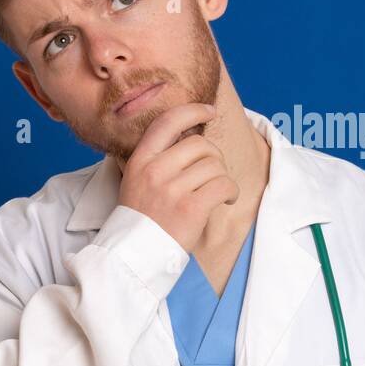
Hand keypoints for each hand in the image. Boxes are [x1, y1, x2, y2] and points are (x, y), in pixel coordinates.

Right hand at [116, 103, 239, 252]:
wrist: (133, 255)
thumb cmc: (142, 219)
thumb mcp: (136, 181)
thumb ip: (157, 159)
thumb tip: (190, 136)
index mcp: (140, 160)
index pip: (167, 122)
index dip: (192, 110)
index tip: (209, 110)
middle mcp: (155, 170)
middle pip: (200, 144)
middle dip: (214, 157)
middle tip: (212, 175)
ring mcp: (172, 189)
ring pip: (215, 165)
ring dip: (222, 177)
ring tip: (217, 192)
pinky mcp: (190, 208)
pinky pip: (223, 184)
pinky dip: (230, 191)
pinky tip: (225, 200)